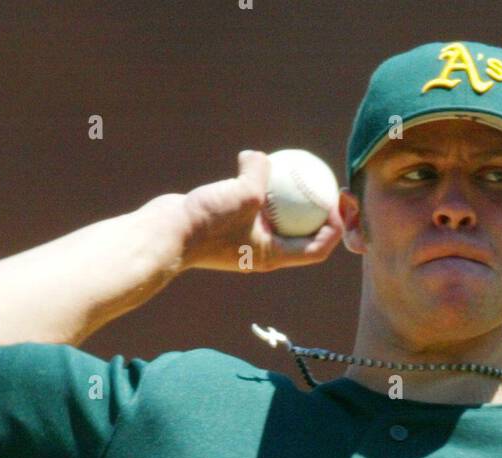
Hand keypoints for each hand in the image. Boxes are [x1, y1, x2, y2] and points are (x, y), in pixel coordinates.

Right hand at [179, 150, 343, 272]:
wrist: (165, 235)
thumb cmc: (205, 223)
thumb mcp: (243, 194)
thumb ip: (259, 174)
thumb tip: (262, 156)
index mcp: (272, 256)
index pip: (316, 249)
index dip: (335, 230)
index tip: (336, 204)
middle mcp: (261, 250)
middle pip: (301, 233)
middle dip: (316, 211)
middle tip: (322, 181)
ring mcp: (244, 236)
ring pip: (274, 214)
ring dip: (284, 193)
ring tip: (292, 165)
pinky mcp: (227, 222)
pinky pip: (250, 201)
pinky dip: (255, 183)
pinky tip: (250, 159)